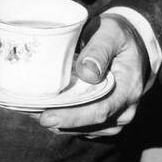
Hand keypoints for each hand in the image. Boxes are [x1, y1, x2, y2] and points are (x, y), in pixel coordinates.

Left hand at [38, 14, 148, 137]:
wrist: (133, 46)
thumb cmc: (118, 35)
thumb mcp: (112, 32)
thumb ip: (100, 49)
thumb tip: (87, 72)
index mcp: (129, 89)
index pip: (99, 111)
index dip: (71, 117)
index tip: (46, 117)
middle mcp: (125, 110)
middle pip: (87, 124)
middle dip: (56, 120)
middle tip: (27, 110)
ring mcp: (115, 118)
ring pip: (82, 129)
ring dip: (57, 121)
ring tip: (30, 108)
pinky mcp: (105, 121)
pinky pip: (82, 126)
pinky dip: (63, 120)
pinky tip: (43, 107)